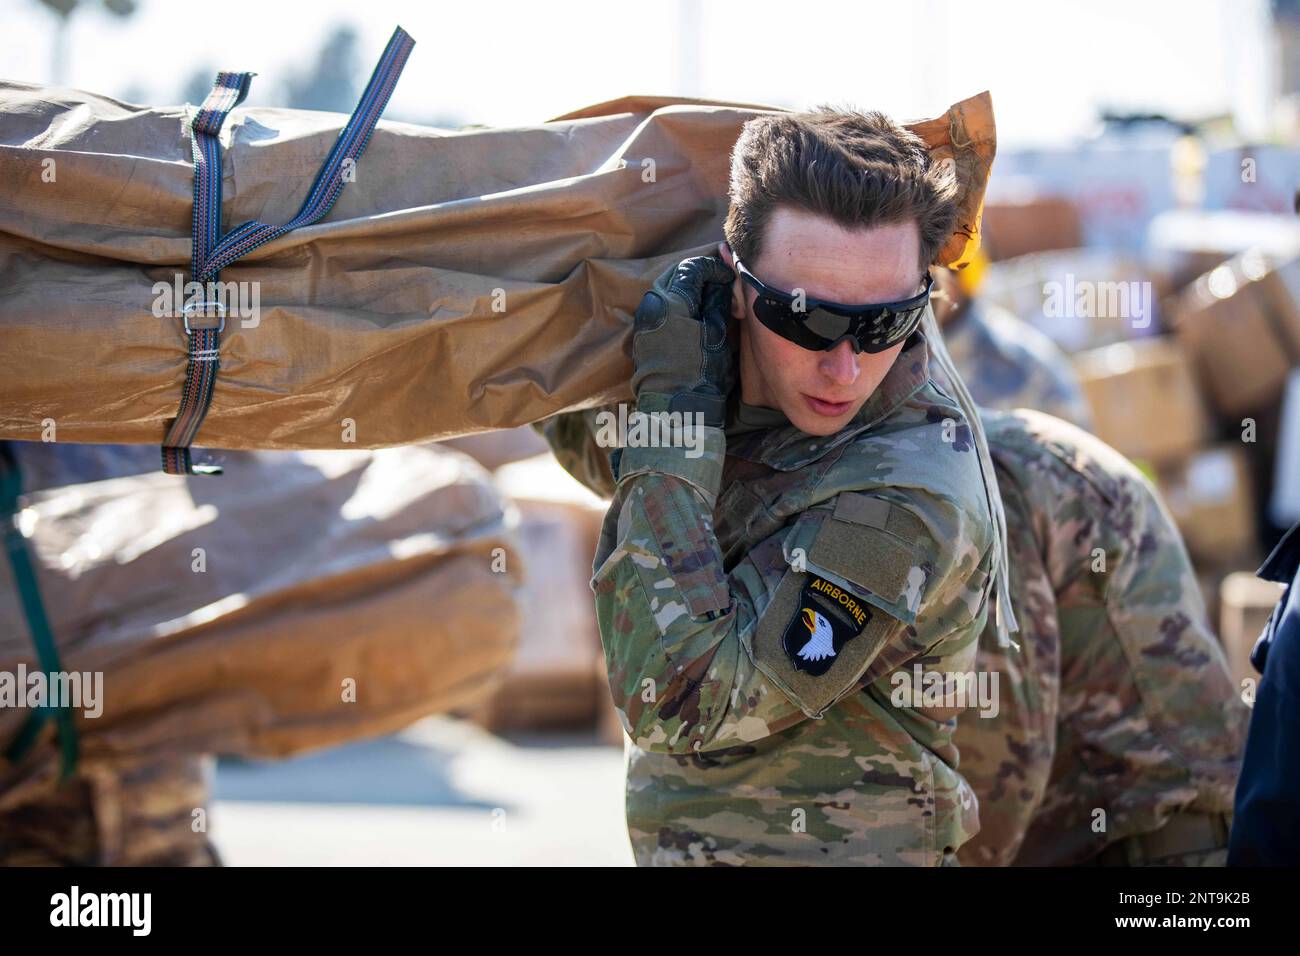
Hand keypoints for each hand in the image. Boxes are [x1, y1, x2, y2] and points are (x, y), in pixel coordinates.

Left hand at [630, 255, 734, 427]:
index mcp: (672, 302)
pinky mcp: (643, 334)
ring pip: (665, 290)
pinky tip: (691, 314)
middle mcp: (652, 305)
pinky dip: (676, 303)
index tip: (727, 277)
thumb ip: (718, 303)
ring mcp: (644, 320)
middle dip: (697, 275)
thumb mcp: (719, 335)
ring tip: (707, 299)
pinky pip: (659, 307)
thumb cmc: (702, 373)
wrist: (675, 408)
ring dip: (685, 288)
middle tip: (718, 284)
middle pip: (674, 275)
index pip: (691, 269)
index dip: (712, 269)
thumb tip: (721, 285)